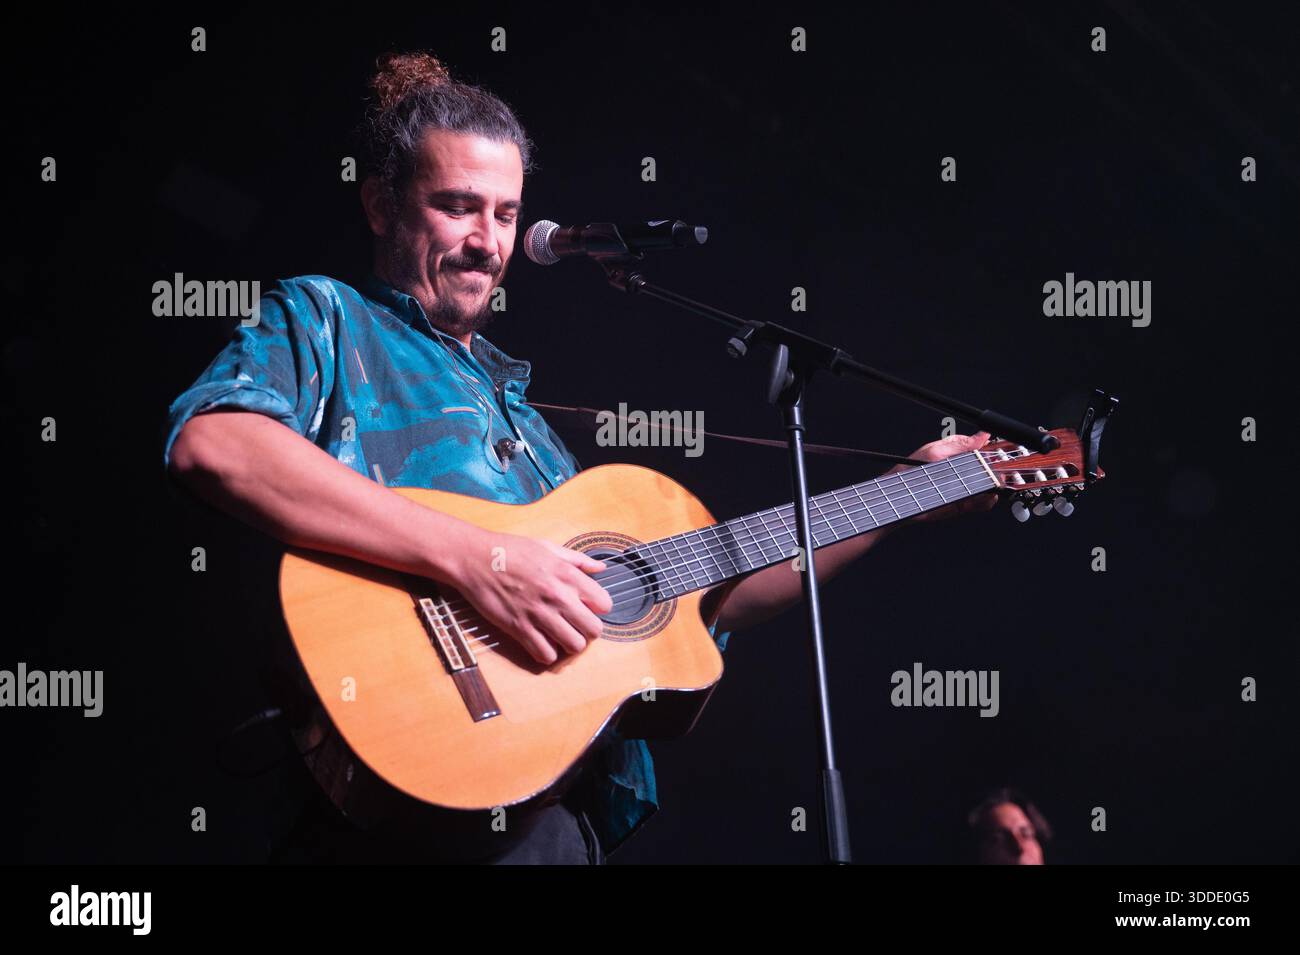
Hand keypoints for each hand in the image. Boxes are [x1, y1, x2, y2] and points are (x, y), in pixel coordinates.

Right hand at [452, 531, 613, 665]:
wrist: (476, 559)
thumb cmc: (511, 550)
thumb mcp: (548, 547)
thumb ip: (577, 560)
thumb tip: (600, 568)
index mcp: (567, 574)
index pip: (604, 603)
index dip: (598, 608)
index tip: (587, 607)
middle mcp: (558, 596)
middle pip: (593, 630)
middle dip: (588, 631)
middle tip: (576, 626)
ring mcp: (539, 614)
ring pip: (574, 646)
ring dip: (570, 644)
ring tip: (561, 636)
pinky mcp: (519, 628)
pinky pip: (546, 654)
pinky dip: (547, 653)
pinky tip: (542, 642)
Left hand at [890, 431, 997, 522]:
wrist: (899, 493)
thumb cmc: (911, 469)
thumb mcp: (936, 452)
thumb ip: (961, 445)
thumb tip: (982, 435)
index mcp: (959, 453)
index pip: (984, 450)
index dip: (998, 450)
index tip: (1009, 449)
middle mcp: (963, 471)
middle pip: (989, 469)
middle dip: (1000, 469)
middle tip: (1005, 468)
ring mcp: (964, 488)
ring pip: (987, 487)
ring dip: (995, 486)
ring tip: (998, 483)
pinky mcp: (961, 504)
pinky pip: (979, 504)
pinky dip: (986, 502)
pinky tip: (988, 496)